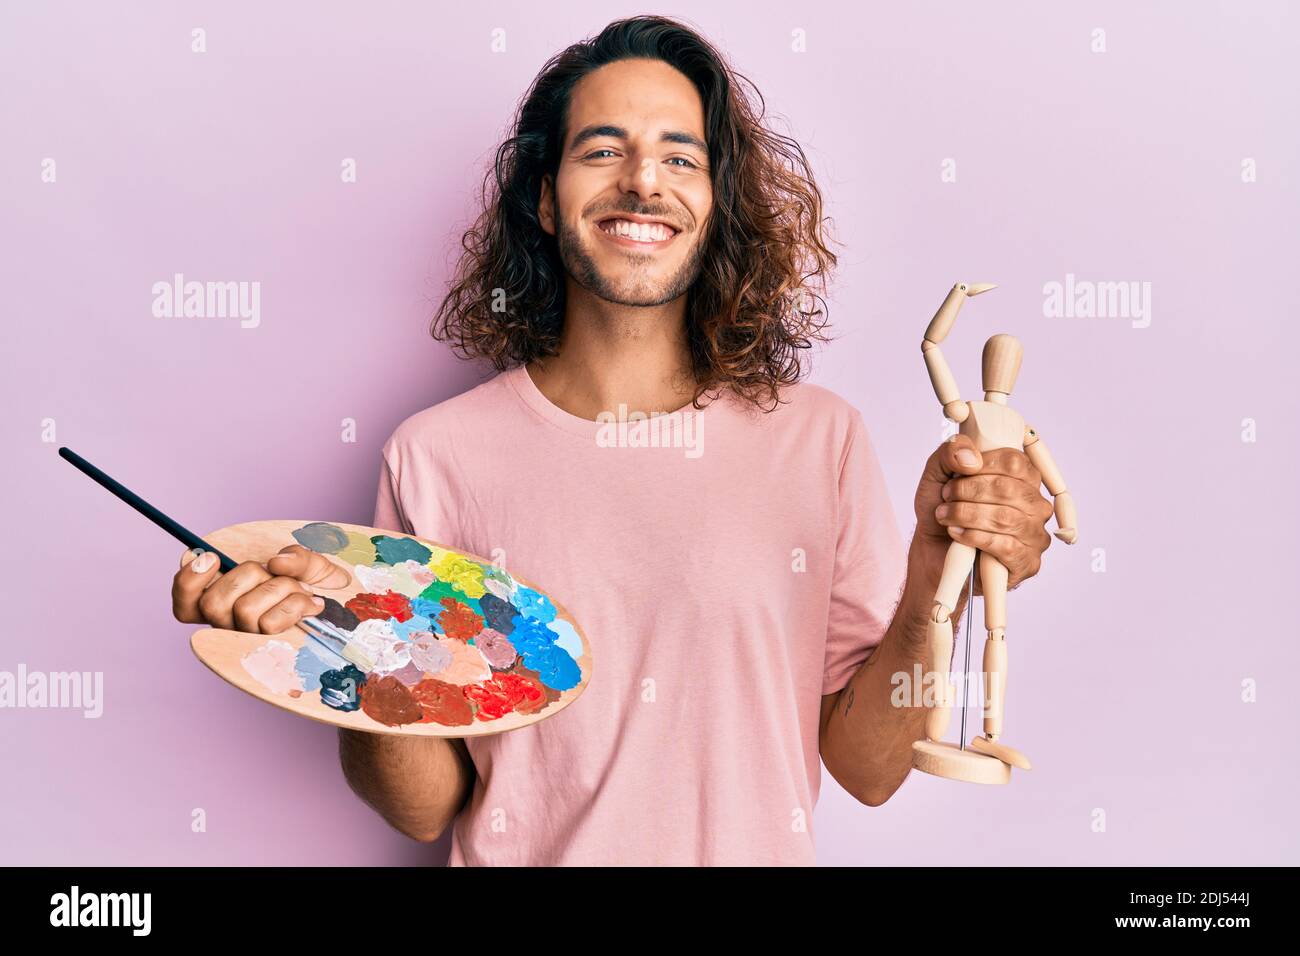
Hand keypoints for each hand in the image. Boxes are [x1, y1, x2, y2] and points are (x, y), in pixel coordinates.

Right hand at [171, 545, 350, 633]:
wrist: (349, 612)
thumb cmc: (321, 587)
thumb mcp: (310, 563)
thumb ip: (295, 557)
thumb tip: (276, 562)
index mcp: (227, 602)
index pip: (185, 603)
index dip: (187, 581)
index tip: (211, 557)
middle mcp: (231, 625)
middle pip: (213, 603)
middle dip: (248, 575)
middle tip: (275, 572)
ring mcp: (249, 640)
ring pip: (244, 610)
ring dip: (278, 589)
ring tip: (301, 589)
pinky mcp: (270, 651)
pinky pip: (268, 624)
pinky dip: (293, 606)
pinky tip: (311, 605)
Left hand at [911, 433, 1053, 593]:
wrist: (935, 551)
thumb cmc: (945, 510)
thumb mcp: (938, 473)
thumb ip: (951, 452)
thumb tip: (971, 458)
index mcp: (1023, 478)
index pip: (1014, 462)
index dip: (980, 466)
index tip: (956, 475)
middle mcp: (1036, 504)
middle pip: (1008, 489)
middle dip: (968, 492)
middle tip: (946, 497)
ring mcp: (1035, 534)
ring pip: (1005, 518)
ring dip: (966, 514)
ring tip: (945, 515)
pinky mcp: (1027, 561)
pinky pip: (1005, 546)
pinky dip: (974, 537)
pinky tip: (956, 534)